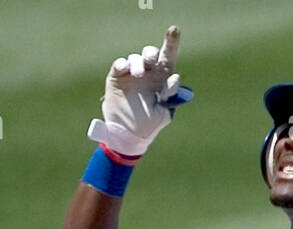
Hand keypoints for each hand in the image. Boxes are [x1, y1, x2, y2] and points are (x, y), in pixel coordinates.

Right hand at [87, 26, 190, 157]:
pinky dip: (123, 64)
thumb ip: (171, 96)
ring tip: (138, 75)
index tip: (174, 30)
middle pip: (151, 53)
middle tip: (151, 61)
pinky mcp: (117, 77)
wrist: (127, 136)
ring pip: (136, 58)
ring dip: (138, 63)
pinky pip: (120, 63)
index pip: (169, 57)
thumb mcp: (163, 113)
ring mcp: (132, 75)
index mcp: (162, 79)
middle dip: (151, 53)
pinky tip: (125, 70)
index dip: (172, 42)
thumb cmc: (148, 126)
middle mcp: (148, 74)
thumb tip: (175, 77)